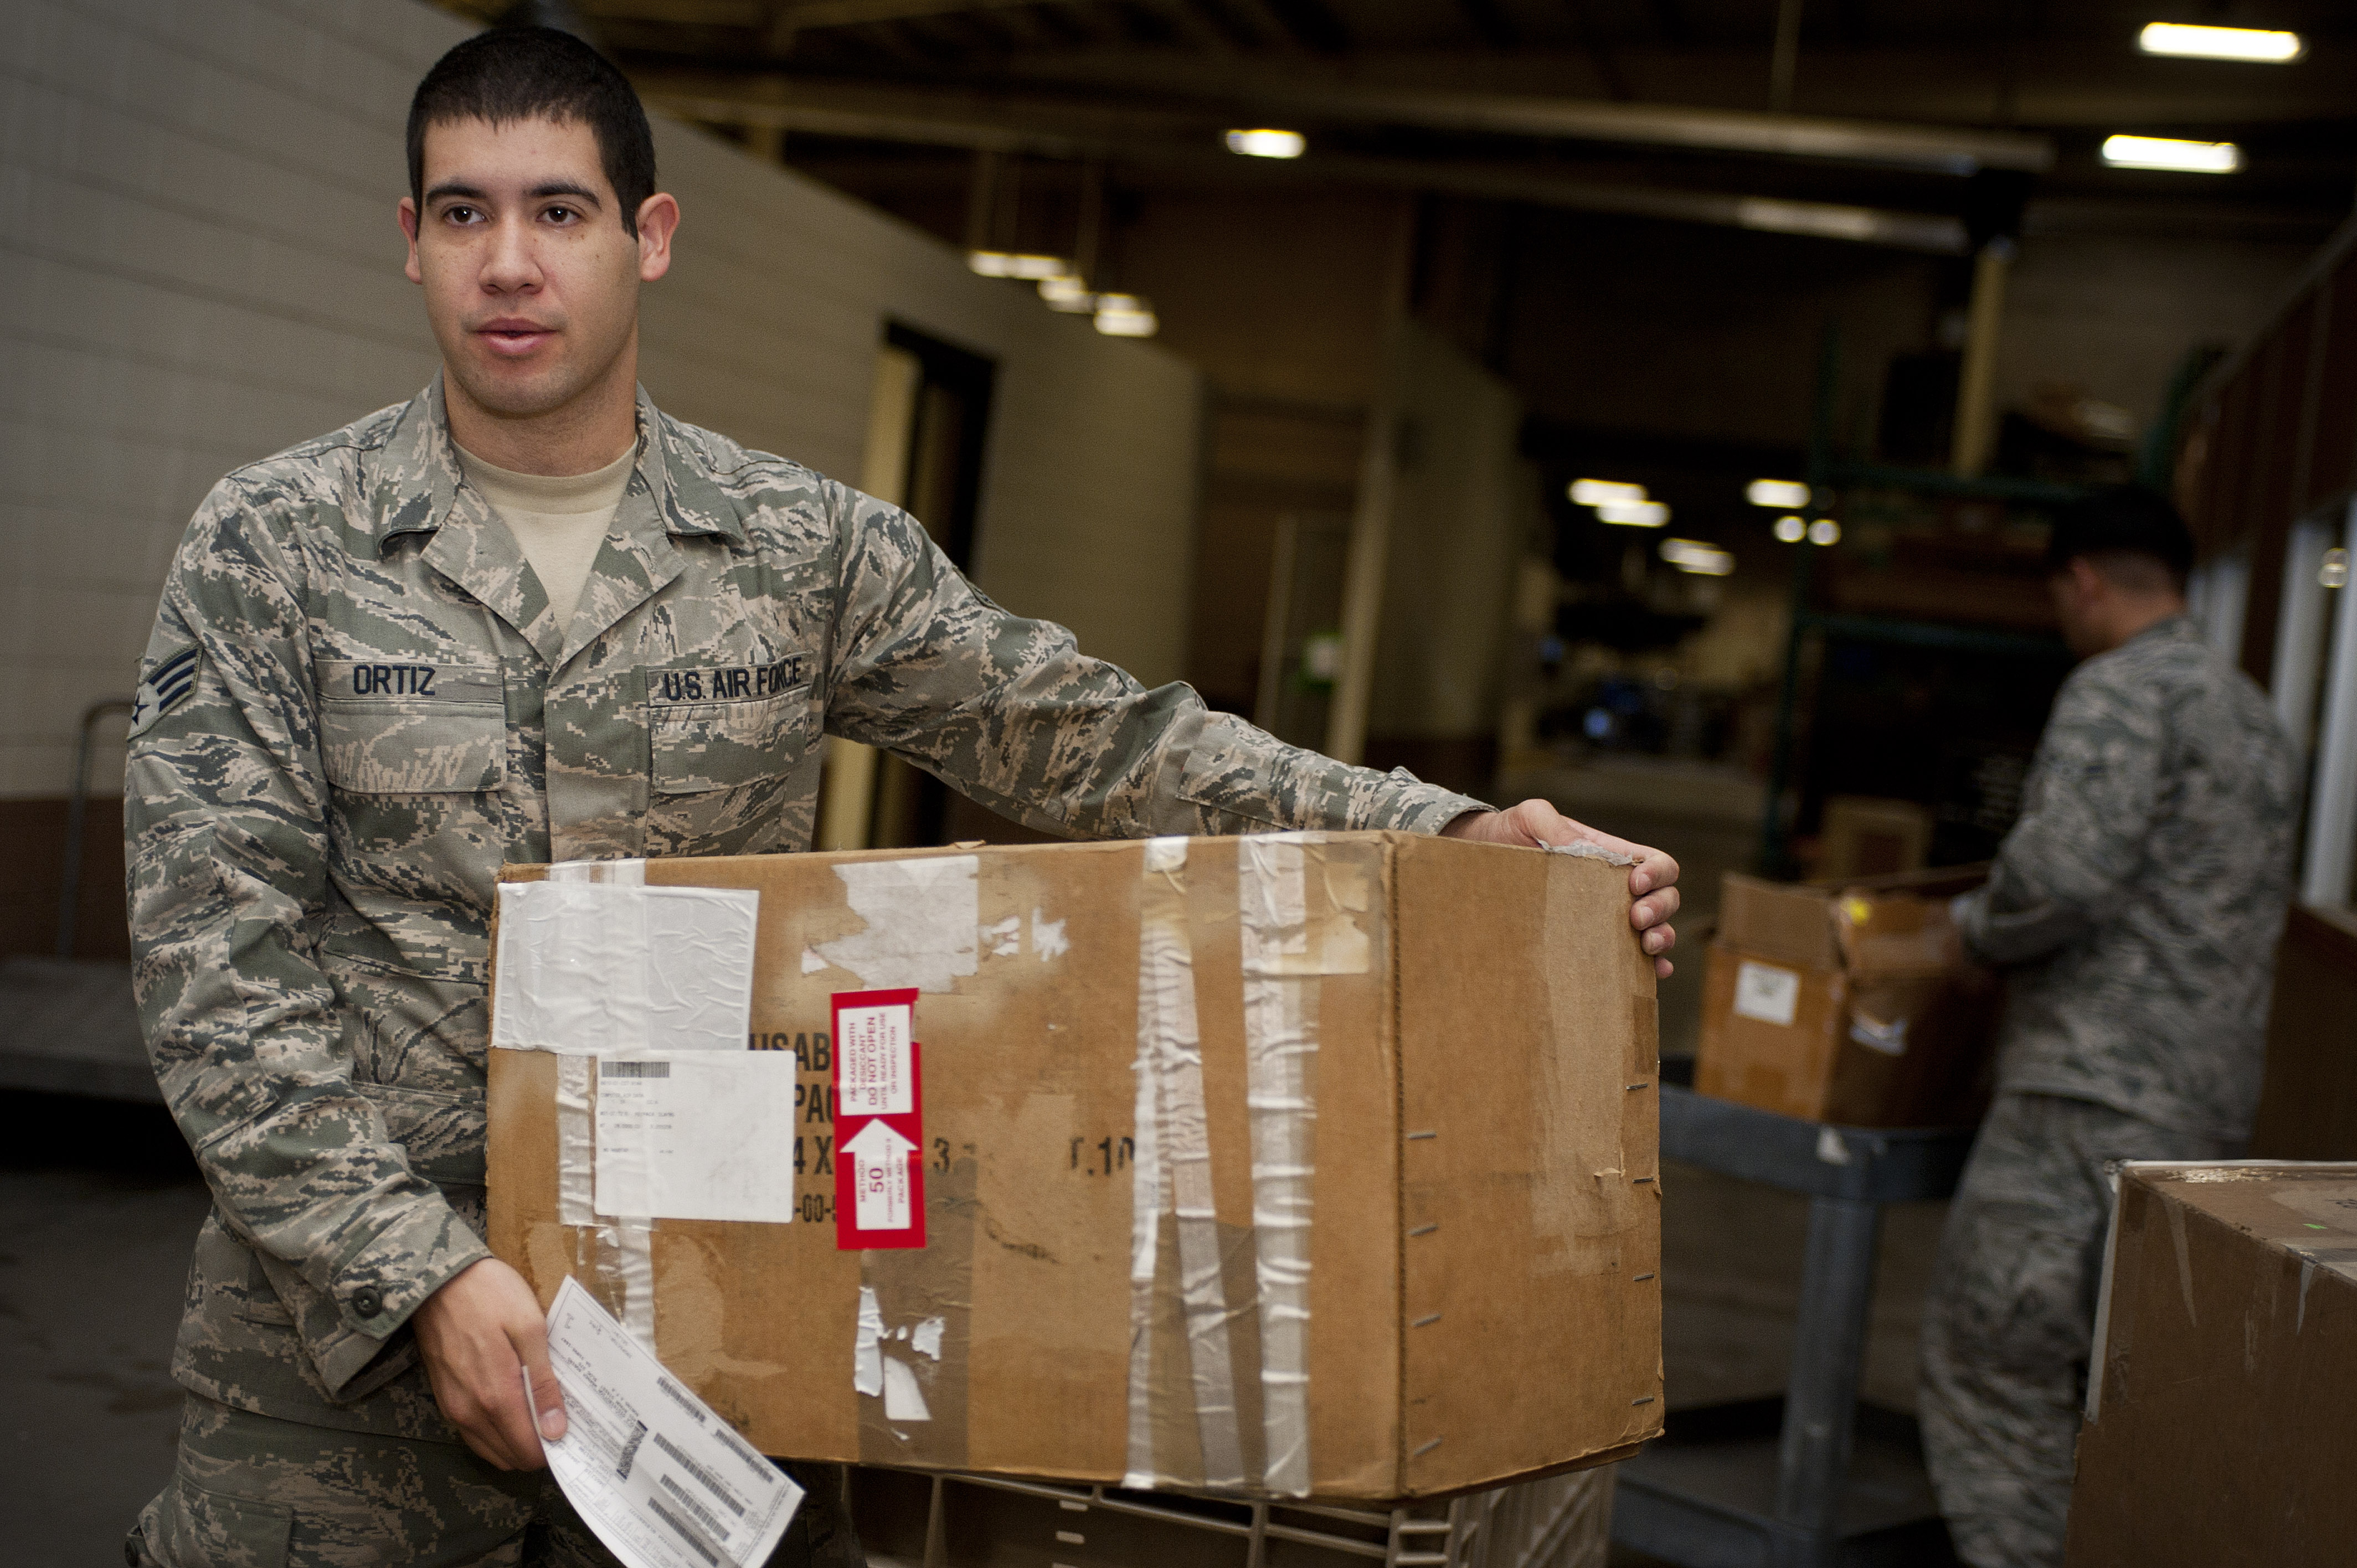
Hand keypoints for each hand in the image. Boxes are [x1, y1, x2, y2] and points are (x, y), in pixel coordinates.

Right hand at [410, 1257, 566, 1470]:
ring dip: (515, 1439)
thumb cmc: (491, 1296)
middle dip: (536, 1445)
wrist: (438, 1280)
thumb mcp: (530, 1329)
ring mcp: (453, 1408)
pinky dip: (495, 1430)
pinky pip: (473, 1432)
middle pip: (510, 1456)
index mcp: (496, 1397)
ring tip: (538, 1409)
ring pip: (490, 1447)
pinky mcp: (444, 1398)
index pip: (527, 1451)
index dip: (552, 1448)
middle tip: (558, 1418)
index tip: (571, 1430)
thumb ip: (543, 1382)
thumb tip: (555, 1429)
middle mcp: (470, 1412)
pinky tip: (513, 1404)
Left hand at [1443, 800, 1680, 977]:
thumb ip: (1553, 823)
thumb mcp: (1529, 817)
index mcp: (1610, 857)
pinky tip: (1651, 973)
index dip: (1657, 873)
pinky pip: (1632, 960)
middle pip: (1665, 898)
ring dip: (1662, 938)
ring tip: (1645, 944)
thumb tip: (1580, 849)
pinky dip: (1650, 967)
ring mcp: (1606, 920)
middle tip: (1636, 917)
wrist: (1478, 863)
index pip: (1656, 863)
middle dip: (1660, 908)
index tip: (1634, 883)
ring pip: (1657, 930)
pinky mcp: (1591, 946)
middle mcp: (1615, 890)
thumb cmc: (1507, 836)